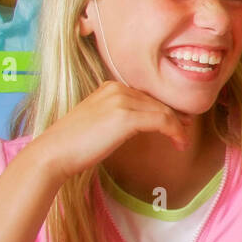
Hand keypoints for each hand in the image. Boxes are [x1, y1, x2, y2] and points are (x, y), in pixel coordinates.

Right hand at [28, 81, 190, 182]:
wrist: (53, 154)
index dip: (167, 108)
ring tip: (183, 141)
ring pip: (163, 111)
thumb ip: (123, 115)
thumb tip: (149, 120)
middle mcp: (117, 88)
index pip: (147, 95)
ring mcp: (121, 100)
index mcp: (110, 87)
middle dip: (176, 116)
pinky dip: (175, 132)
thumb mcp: (102, 122)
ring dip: (178, 127)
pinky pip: (162, 121)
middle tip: (187, 130)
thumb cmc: (76, 144)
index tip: (180, 121)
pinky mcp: (125, 116)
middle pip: (158, 101)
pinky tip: (179, 143)